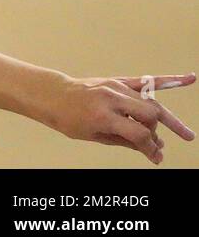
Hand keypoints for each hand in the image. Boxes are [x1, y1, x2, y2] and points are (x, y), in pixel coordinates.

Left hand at [45, 73, 194, 163]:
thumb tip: (154, 150)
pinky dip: (170, 80)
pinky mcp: (117, 81)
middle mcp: (111, 99)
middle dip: (156, 133)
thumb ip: (125, 141)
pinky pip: (147, 81)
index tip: (155, 158)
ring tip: (185, 133)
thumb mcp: (93, 136)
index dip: (150, 148)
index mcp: (102, 116)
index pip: (138, 133)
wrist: (52, 95)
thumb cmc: (69, 119)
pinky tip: (190, 79)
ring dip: (164, 121)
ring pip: (150, 103)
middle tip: (156, 145)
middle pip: (149, 116)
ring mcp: (116, 87)